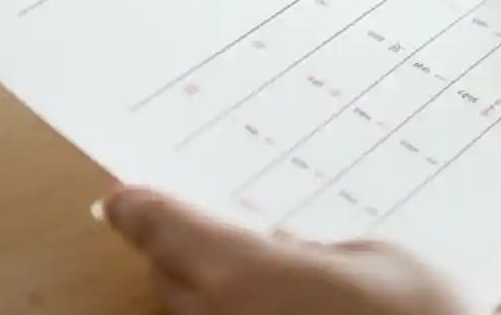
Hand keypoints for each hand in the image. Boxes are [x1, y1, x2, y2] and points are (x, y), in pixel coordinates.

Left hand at [99, 187, 483, 314]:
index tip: (122, 197)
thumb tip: (288, 254)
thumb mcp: (378, 260)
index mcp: (243, 274)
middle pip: (166, 279)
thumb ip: (318, 252)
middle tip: (197, 227)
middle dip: (176, 251)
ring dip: (204, 294)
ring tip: (247, 276)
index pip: (162, 228)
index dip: (139, 208)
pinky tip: (272, 308)